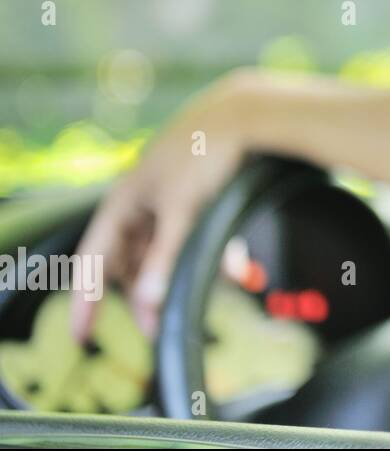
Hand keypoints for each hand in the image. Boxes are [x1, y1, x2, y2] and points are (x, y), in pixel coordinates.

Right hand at [69, 70, 256, 344]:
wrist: (246, 114)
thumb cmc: (205, 154)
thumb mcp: (183, 210)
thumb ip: (165, 257)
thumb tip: (148, 302)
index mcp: (123, 202)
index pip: (94, 261)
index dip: (86, 300)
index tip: (83, 336)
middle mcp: (140, 202)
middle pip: (131, 261)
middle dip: (145, 294)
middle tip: (157, 329)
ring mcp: (168, 198)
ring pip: (166, 251)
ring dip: (180, 275)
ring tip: (199, 301)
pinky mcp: (197, 196)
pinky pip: (195, 237)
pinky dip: (211, 255)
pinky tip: (234, 270)